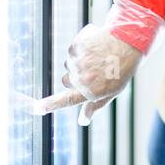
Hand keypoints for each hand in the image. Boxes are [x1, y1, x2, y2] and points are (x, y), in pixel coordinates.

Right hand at [31, 0, 161, 124]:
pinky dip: (80, 49)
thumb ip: (94, 106)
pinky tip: (95, 47)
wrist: (129, 42)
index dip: (50, 105)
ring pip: (69, 65)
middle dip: (74, 78)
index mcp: (91, 91)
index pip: (66, 100)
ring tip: (98, 57)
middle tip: (93, 71)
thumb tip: (82, 121)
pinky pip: (71, 51)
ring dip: (79, 62)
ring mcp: (78, 61)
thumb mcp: (112, 91)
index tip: (35, 108)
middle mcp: (82, 78)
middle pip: (65, 81)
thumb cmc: (121, 70)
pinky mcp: (76, 46)